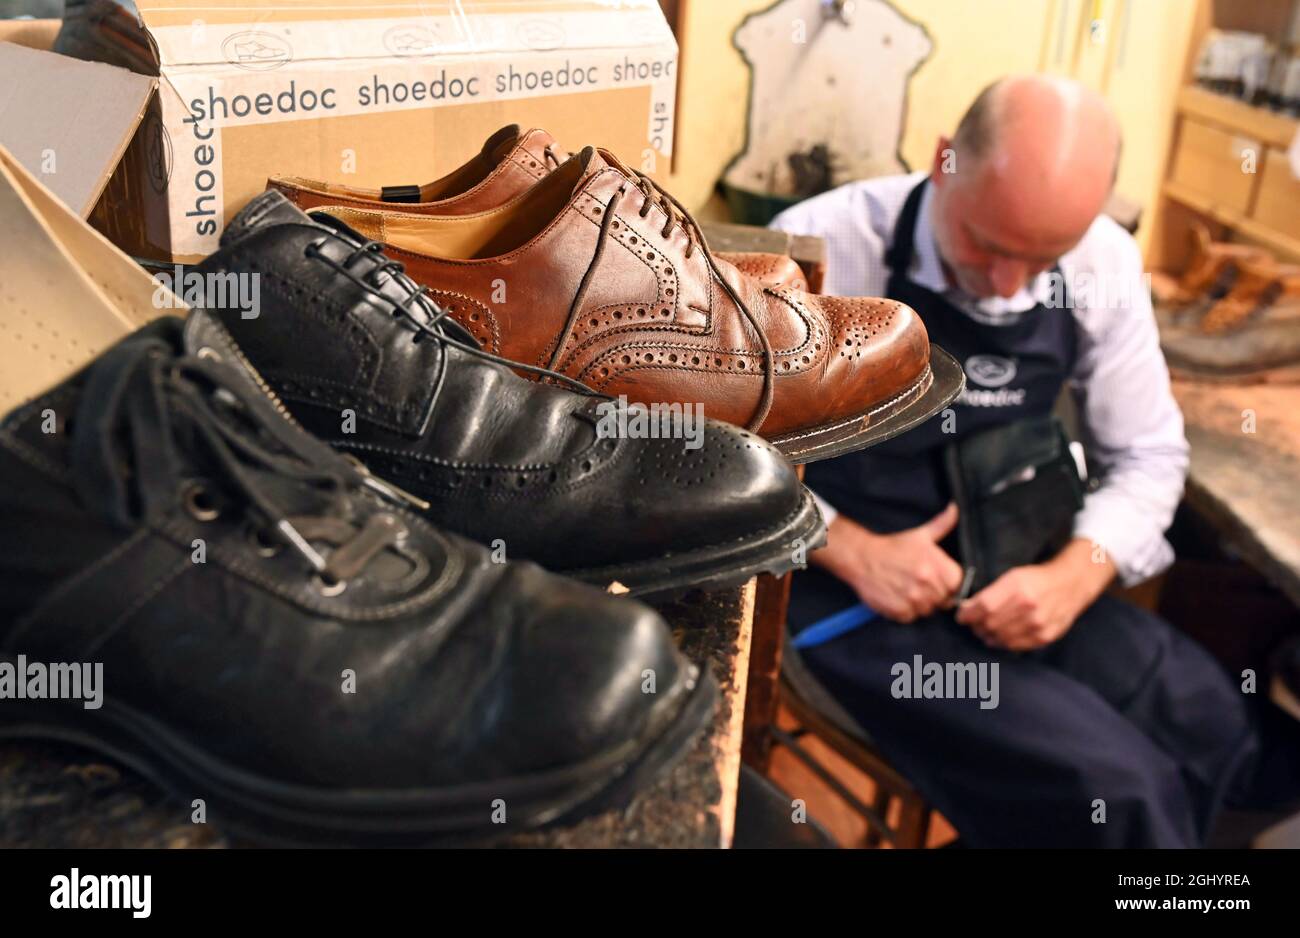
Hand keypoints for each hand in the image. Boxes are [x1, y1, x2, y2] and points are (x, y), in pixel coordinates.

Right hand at [811, 503, 963, 622]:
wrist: (861, 557)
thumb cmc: (892, 546)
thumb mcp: (920, 534)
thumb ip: (942, 524)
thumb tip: (956, 509)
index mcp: (938, 567)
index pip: (957, 585)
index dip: (948, 583)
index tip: (936, 578)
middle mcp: (928, 584)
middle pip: (943, 600)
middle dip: (934, 594)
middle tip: (917, 581)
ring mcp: (913, 599)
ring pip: (927, 611)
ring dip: (919, 603)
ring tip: (906, 587)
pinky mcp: (899, 611)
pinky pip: (910, 617)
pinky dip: (904, 610)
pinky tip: (896, 595)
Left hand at [956, 538, 1115, 650]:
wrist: (1070, 585)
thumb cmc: (1036, 579)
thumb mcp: (1012, 576)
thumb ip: (991, 593)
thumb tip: (967, 609)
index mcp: (1017, 587)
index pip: (983, 607)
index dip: (967, 614)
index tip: (962, 616)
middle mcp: (1028, 607)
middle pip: (989, 624)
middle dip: (976, 625)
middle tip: (973, 623)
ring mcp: (1037, 624)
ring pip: (1000, 638)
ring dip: (987, 635)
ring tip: (985, 630)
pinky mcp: (1044, 637)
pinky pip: (1014, 646)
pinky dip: (1002, 642)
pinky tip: (1000, 636)